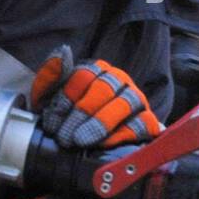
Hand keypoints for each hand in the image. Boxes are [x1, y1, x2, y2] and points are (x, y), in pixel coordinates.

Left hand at [29, 45, 162, 148]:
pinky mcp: (148, 120)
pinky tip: (104, 144)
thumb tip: (61, 53)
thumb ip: (50, 77)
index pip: (82, 76)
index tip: (52, 122)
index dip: (65, 100)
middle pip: (104, 89)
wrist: (91, 142)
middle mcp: (117, 80)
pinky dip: (123, 134)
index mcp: (94, 70)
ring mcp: (135, 98)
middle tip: (65, 137)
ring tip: (81, 141)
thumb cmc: (69, 118)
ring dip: (100, 123)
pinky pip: (141, 124)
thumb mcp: (51, 99)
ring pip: (123, 104)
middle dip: (82, 113)